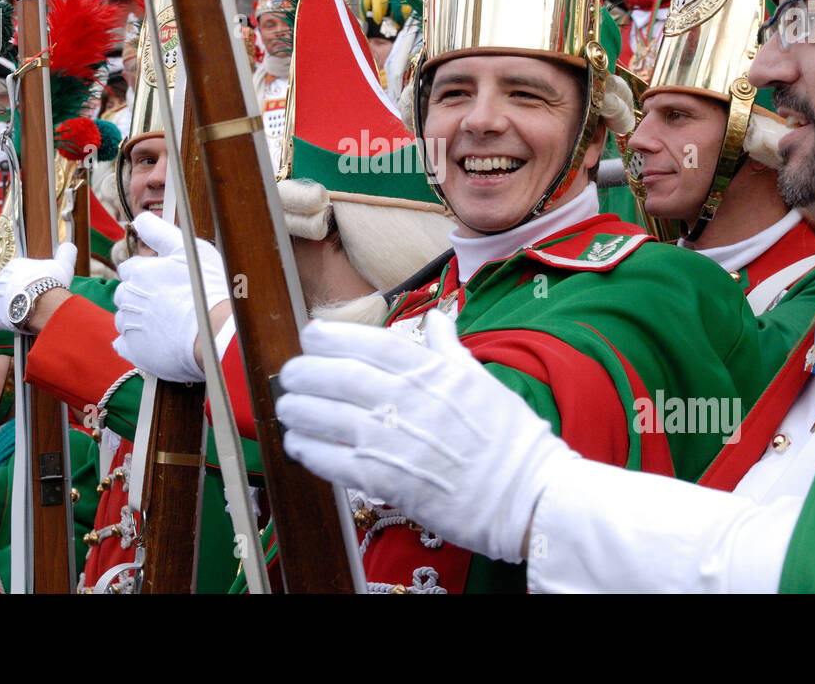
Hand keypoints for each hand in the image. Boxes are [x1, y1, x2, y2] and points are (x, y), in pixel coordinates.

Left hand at [0, 242, 74, 332]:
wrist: (42, 303)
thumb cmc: (50, 282)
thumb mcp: (62, 263)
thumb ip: (65, 253)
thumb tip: (69, 245)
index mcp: (13, 266)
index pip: (16, 271)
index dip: (26, 278)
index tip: (35, 283)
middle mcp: (0, 282)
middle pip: (5, 286)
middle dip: (13, 291)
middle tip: (27, 298)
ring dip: (2, 306)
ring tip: (14, 310)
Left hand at [111, 212, 227, 382]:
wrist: (216, 334)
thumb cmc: (208, 289)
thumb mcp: (190, 249)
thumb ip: (160, 232)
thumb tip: (139, 219)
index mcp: (140, 273)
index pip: (130, 267)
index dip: (147, 271)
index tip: (164, 279)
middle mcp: (129, 298)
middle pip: (124, 292)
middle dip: (140, 294)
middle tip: (168, 301)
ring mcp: (130, 326)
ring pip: (124, 318)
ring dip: (137, 317)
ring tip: (166, 322)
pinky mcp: (134, 351)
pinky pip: (123, 344)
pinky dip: (133, 342)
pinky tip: (153, 340)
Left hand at [277, 310, 574, 563]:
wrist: (527, 495)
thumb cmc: (509, 438)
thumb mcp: (481, 381)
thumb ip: (449, 348)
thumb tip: (438, 318)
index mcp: (431, 372)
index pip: (369, 343)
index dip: (333, 336)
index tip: (311, 335)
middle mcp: (407, 402)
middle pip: (339, 376)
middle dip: (305, 372)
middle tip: (291, 372)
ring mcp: (394, 441)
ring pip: (328, 417)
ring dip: (299, 409)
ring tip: (287, 407)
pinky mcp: (387, 481)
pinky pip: (333, 461)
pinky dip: (309, 450)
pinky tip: (297, 443)